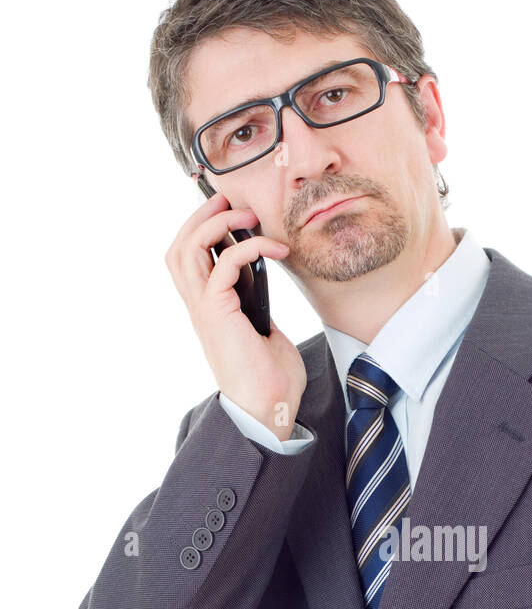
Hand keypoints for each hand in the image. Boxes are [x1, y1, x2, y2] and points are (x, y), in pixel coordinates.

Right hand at [165, 190, 306, 440]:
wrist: (268, 408)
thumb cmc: (270, 377)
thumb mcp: (263, 329)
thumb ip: (255, 304)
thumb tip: (261, 280)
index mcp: (209, 309)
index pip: (189, 259)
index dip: (202, 229)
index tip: (231, 212)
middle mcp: (200, 307)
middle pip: (179, 248)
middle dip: (201, 216)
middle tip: (229, 200)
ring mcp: (205, 310)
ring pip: (188, 250)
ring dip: (215, 224)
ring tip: (245, 215)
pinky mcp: (218, 313)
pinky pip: (224, 266)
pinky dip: (248, 247)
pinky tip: (274, 249)